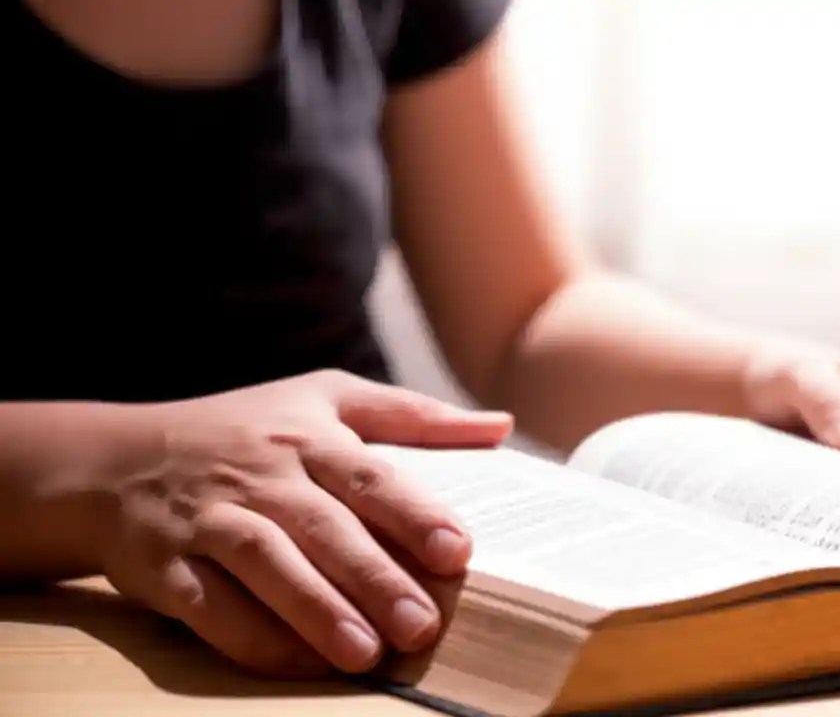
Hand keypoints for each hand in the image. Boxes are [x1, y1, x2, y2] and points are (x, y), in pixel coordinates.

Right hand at [92, 369, 511, 676]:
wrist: (116, 460)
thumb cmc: (246, 430)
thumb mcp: (324, 398)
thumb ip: (413, 416)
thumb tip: (501, 425)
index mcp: (307, 436)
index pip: (370, 474)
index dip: (414, 514)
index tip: (458, 552)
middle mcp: (260, 475)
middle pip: (324, 527)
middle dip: (374, 578)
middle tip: (422, 625)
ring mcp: (208, 519)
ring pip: (266, 565)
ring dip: (316, 610)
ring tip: (366, 653)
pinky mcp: (165, 565)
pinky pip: (210, 606)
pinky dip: (253, 637)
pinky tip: (299, 663)